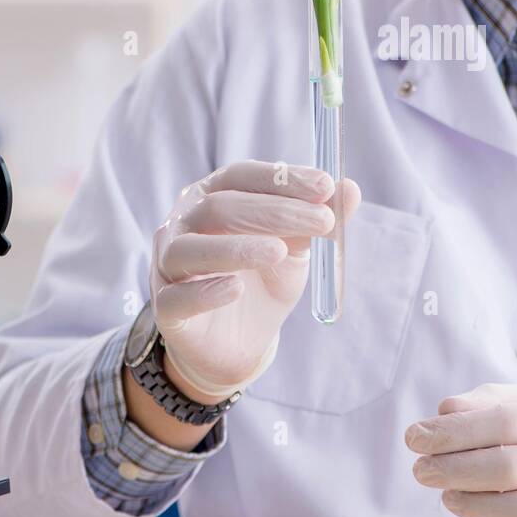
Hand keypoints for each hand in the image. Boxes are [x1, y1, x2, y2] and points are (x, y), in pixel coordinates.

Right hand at [151, 159, 359, 400]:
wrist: (240, 340)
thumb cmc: (263, 279)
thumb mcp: (298, 247)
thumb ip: (320, 218)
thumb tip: (351, 189)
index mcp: (213, 196)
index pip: (241, 176)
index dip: (282, 179)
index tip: (325, 186)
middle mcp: (183, 223)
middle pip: (220, 206)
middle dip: (275, 212)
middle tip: (322, 223)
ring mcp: (168, 265)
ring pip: (190, 248)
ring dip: (237, 247)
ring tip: (279, 252)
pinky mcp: (166, 308)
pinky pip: (176, 298)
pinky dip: (205, 291)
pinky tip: (235, 289)